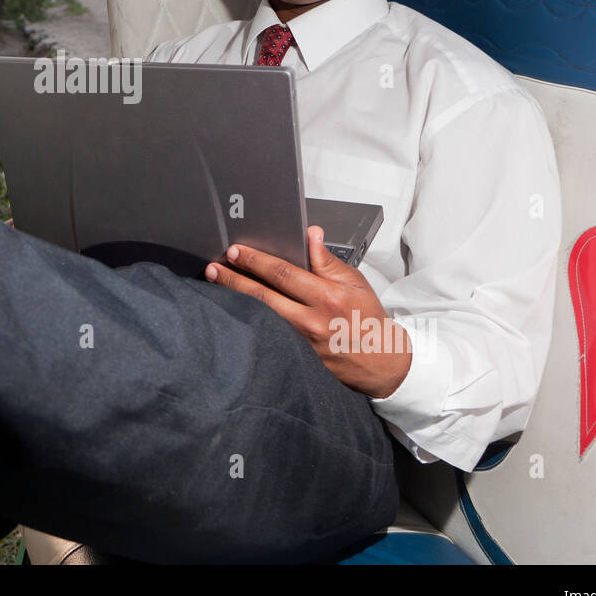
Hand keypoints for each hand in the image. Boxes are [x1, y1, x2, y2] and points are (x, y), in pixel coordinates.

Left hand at [203, 226, 412, 398]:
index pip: (283, 274)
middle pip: (263, 297)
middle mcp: (311, 320)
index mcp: (327, 297)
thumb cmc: (367, 318)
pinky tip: (231, 313)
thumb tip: (310, 234)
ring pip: (259, 318)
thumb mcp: (354, 283)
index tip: (236, 251)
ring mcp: (301, 343)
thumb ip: (327, 260)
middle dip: (234, 279)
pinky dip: (247, 323)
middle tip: (214, 267)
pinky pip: (266, 337)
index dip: (256, 261)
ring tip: (215, 285)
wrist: (381, 361)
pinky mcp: (296, 358)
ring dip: (234, 300)